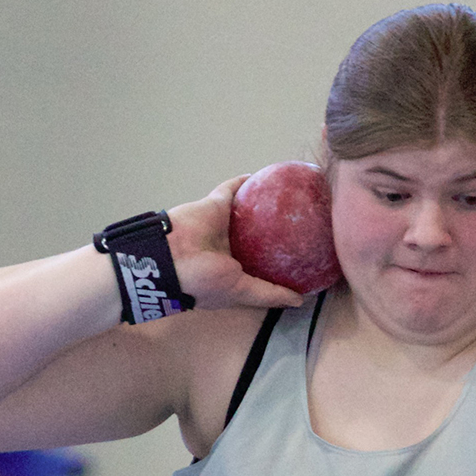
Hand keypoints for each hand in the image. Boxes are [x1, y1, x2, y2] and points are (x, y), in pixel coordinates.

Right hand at [164, 176, 307, 310]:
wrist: (171, 257)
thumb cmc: (203, 281)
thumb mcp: (241, 292)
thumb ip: (269, 293)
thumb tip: (301, 300)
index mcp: (233, 271)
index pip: (261, 265)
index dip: (280, 262)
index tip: (304, 258)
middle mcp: (229, 248)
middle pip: (258, 237)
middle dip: (277, 233)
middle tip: (305, 224)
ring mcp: (222, 225)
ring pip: (248, 212)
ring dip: (264, 205)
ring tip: (290, 198)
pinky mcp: (215, 205)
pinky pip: (232, 189)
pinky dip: (244, 182)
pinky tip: (264, 175)